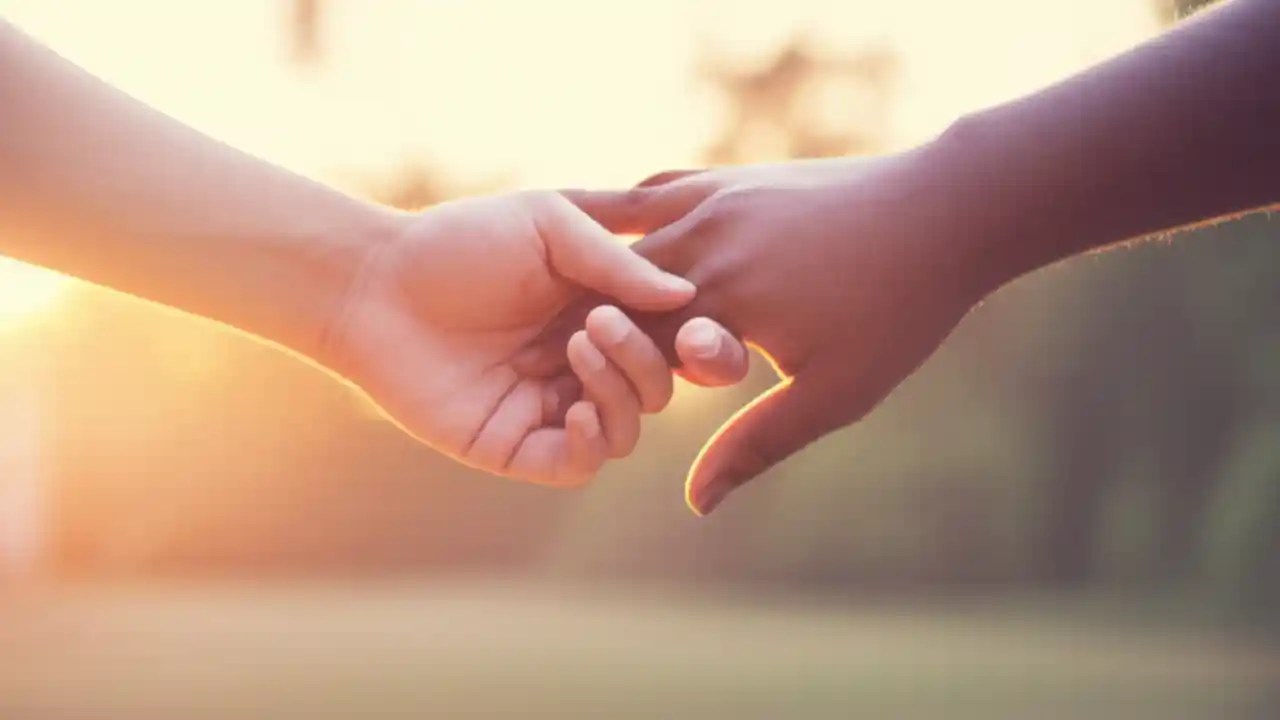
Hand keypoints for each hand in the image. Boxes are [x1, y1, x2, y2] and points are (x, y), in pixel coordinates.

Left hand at [320, 190, 722, 485]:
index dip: (701, 340)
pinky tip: (574, 408)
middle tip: (598, 322)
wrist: (376, 282)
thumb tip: (687, 297)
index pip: (677, 339)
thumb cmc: (461, 241)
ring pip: (627, 428)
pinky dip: (593, 442)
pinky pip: (581, 465)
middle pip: (661, 388)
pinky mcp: (516, 445)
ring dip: (619, 391)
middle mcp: (586, 362)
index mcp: (604, 308)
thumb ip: (617, 261)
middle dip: (646, 360)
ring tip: (576, 347)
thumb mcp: (549, 225)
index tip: (696, 321)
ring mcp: (552, 406)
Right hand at [531, 148, 1004, 511]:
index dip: (587, 375)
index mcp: (724, 299)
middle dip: (574, 323)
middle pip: (611, 287)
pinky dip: (628, 214)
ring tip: (548, 295)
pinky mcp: (733, 176)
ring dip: (590, 267)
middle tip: (525, 354)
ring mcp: (717, 198)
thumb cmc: (897, 311)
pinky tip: (609, 231)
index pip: (628, 344)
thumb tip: (696, 502)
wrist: (945, 211)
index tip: (547, 400)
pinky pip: (658, 190)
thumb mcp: (834, 393)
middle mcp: (707, 240)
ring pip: (625, 234)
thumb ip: (755, 444)